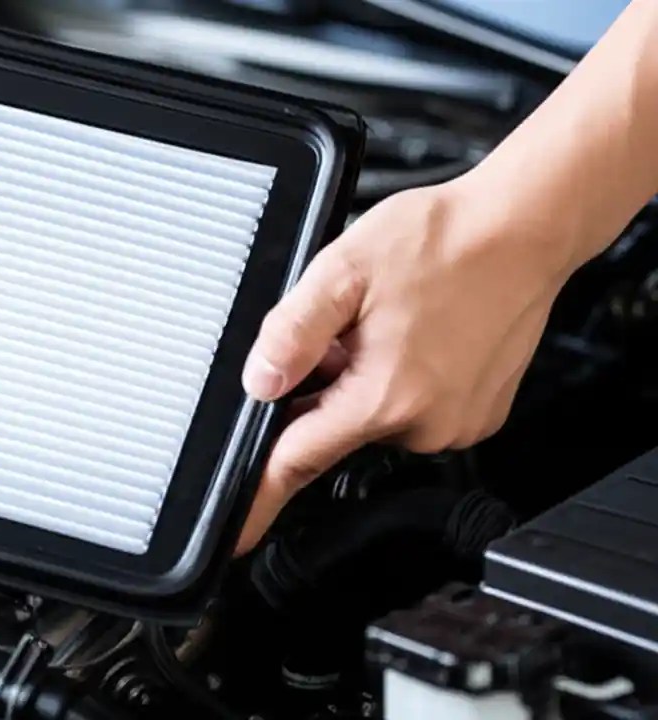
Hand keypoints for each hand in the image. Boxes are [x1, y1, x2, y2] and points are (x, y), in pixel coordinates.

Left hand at [234, 176, 579, 554]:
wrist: (524, 226)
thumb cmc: (443, 241)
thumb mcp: (342, 272)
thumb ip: (291, 333)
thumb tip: (258, 383)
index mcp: (383, 397)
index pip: (298, 462)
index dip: (259, 498)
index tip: (237, 535)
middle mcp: (425, 424)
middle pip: (334, 427)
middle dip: (320, 386)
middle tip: (344, 327)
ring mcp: (457, 424)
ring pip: (373, 416)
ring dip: (361, 379)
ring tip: (388, 320)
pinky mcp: (478, 414)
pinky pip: (414, 409)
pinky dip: (399, 379)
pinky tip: (413, 332)